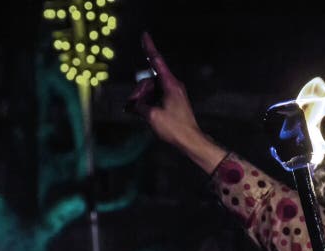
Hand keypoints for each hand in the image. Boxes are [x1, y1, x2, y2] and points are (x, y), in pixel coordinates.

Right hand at [127, 33, 200, 149]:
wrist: (191, 141)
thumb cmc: (176, 129)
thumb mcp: (152, 116)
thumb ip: (140, 106)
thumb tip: (134, 104)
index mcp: (171, 85)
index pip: (157, 62)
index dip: (149, 47)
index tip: (145, 35)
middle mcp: (173, 86)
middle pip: (149, 81)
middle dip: (138, 91)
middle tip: (133, 105)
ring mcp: (174, 94)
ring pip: (151, 90)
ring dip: (143, 99)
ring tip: (139, 112)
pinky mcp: (173, 102)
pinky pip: (156, 97)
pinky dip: (148, 103)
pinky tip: (142, 112)